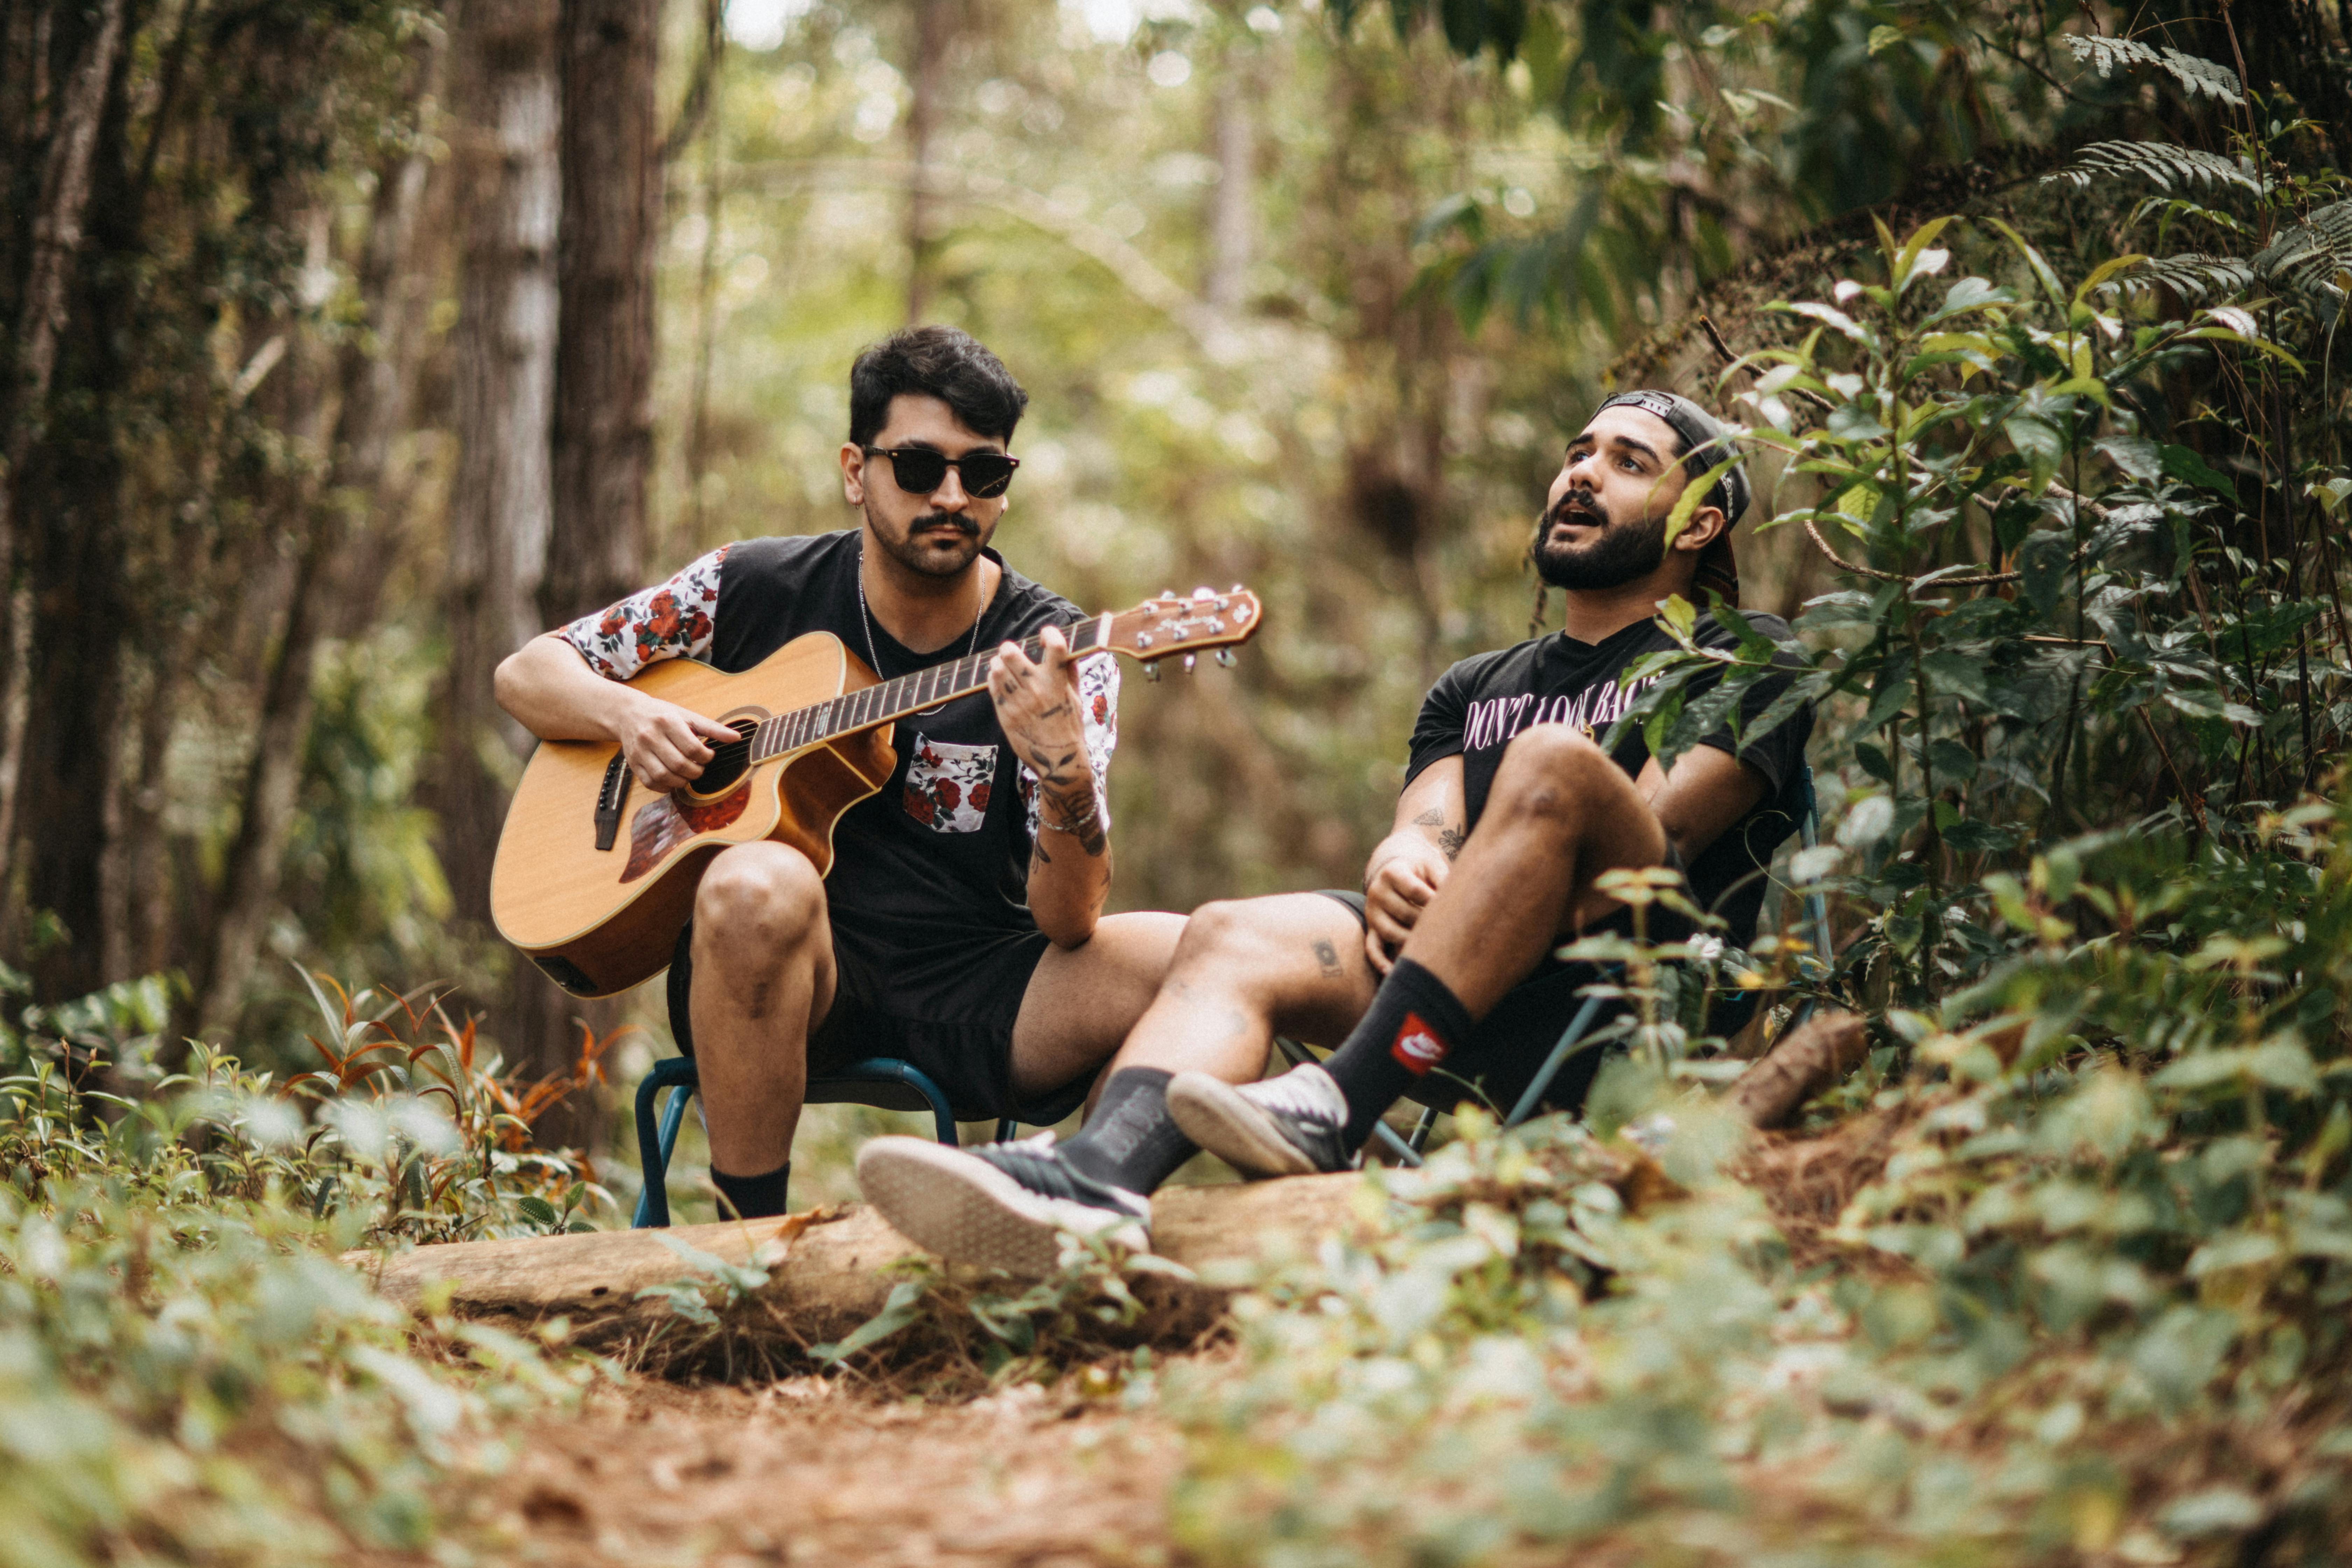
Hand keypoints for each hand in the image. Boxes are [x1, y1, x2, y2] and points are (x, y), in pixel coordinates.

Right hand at [613, 693, 736, 791]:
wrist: (628, 714)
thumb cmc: (662, 715)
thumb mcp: (687, 716)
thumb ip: (712, 728)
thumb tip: (736, 738)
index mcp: (667, 722)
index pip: (692, 748)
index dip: (706, 757)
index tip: (708, 755)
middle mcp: (650, 736)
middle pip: (679, 764)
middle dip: (696, 771)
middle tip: (700, 767)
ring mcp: (639, 751)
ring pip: (664, 776)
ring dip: (682, 781)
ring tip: (688, 774)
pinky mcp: (633, 763)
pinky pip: (651, 783)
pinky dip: (665, 787)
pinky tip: (673, 779)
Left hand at [989, 622, 1106, 852]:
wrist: (1058, 760)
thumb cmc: (1069, 726)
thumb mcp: (1076, 698)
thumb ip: (1070, 672)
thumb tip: (1068, 650)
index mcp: (1058, 683)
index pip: (1055, 646)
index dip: (1050, 633)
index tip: (1046, 634)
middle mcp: (1037, 690)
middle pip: (1012, 653)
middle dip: (1010, 648)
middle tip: (1011, 651)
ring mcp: (1019, 702)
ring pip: (997, 668)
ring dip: (998, 662)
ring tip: (1002, 665)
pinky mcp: (1006, 714)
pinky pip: (993, 687)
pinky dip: (993, 678)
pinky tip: (999, 679)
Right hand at [1362, 844, 1446, 974]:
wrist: (1397, 870)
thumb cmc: (1421, 870)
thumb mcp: (1431, 865)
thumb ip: (1443, 878)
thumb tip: (1458, 899)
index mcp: (1392, 872)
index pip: (1414, 889)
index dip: (1434, 899)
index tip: (1451, 907)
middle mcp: (1377, 891)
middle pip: (1404, 912)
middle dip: (1427, 921)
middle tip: (1448, 928)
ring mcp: (1372, 912)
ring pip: (1390, 932)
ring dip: (1412, 940)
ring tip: (1432, 944)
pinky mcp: (1371, 929)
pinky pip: (1372, 948)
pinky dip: (1380, 961)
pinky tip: (1391, 972)